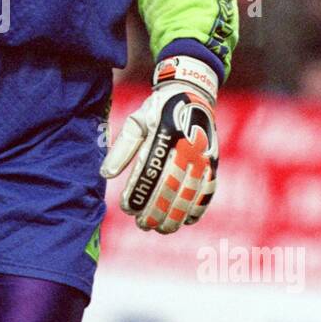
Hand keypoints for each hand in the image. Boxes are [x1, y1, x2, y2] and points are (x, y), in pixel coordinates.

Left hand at [100, 55, 217, 232]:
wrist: (194, 93)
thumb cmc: (158, 108)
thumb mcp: (137, 120)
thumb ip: (122, 148)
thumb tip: (106, 174)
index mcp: (165, 135)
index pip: (150, 173)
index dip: (139, 194)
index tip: (127, 208)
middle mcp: (187, 147)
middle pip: (171, 189)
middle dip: (155, 211)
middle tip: (142, 225)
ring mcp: (204, 156)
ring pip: (190, 194)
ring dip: (175, 216)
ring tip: (161, 228)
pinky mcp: (214, 162)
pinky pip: (209, 190)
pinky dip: (198, 208)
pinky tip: (186, 221)